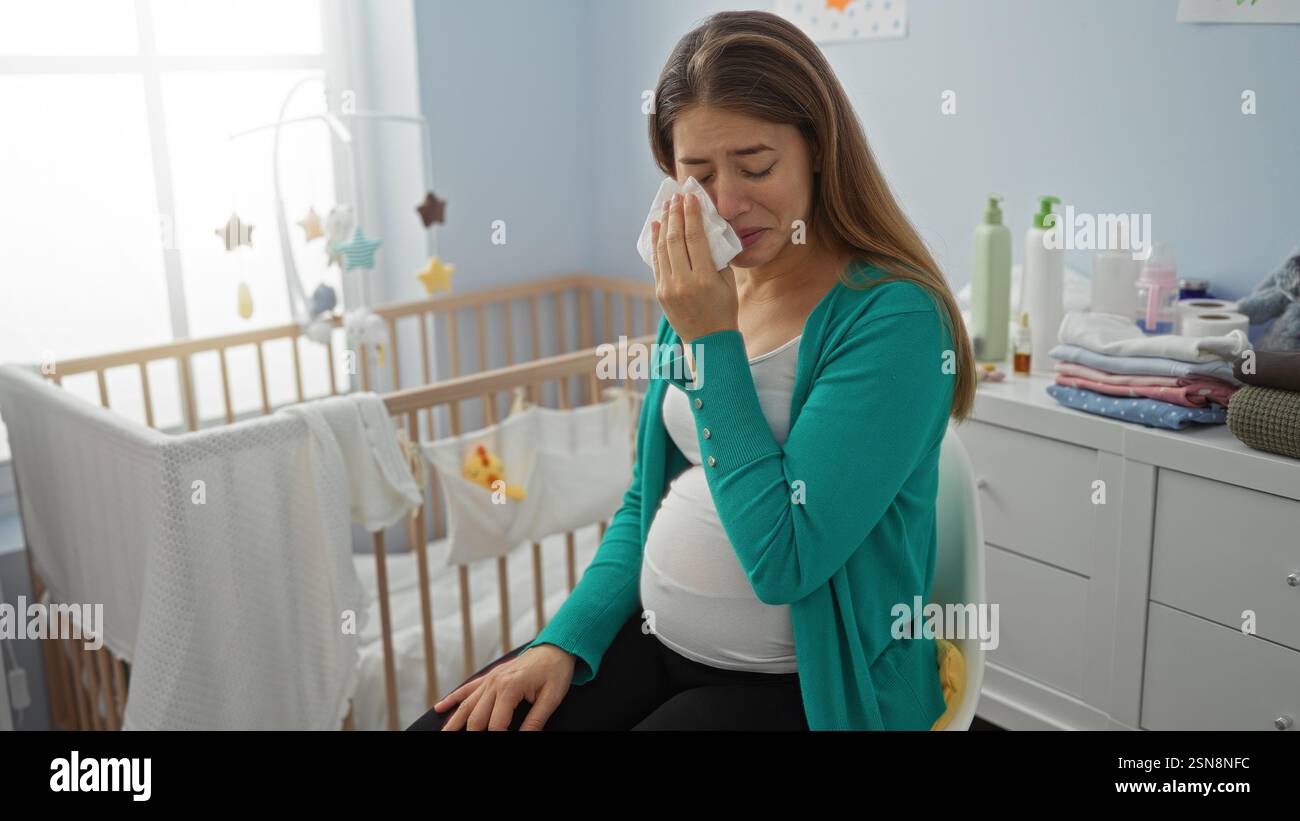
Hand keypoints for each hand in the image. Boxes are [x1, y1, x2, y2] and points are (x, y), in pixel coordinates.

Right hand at [432, 644, 575, 730]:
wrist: (556, 648)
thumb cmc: (556, 672)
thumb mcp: (551, 698)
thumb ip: (535, 721)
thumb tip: (524, 738)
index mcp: (510, 688)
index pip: (495, 725)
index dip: (496, 737)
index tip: (500, 742)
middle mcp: (495, 683)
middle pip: (476, 718)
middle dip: (472, 734)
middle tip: (461, 742)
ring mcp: (490, 679)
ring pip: (466, 705)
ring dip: (453, 722)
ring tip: (443, 734)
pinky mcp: (489, 677)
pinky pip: (467, 689)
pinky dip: (453, 698)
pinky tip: (440, 708)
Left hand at [651, 191, 738, 343]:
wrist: (709, 341)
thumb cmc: (724, 310)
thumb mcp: (728, 282)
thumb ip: (717, 257)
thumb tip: (706, 229)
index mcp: (705, 279)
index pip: (695, 238)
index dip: (692, 214)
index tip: (690, 197)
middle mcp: (683, 282)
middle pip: (675, 239)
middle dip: (675, 215)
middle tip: (676, 197)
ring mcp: (668, 288)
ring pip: (663, 249)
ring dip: (664, 225)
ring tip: (667, 208)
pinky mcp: (660, 293)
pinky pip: (656, 262)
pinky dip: (655, 243)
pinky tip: (656, 228)